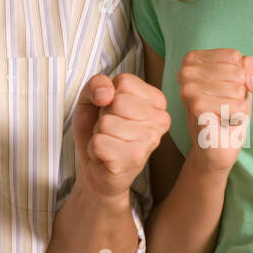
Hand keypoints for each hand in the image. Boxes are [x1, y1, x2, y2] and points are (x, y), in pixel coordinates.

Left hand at [71, 73, 169, 203]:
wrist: (96, 170)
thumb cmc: (100, 132)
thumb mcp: (92, 98)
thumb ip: (97, 83)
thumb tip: (107, 93)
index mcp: (156, 100)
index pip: (125, 82)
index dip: (108, 96)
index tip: (114, 111)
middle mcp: (160, 120)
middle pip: (117, 101)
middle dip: (103, 115)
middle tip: (110, 130)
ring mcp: (150, 140)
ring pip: (106, 122)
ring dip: (99, 134)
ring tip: (109, 142)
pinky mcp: (134, 158)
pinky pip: (99, 142)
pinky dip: (94, 149)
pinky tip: (106, 156)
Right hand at [176, 49, 252, 173]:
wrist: (219, 145)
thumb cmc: (229, 110)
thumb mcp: (242, 81)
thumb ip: (249, 66)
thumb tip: (250, 82)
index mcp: (192, 59)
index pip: (233, 56)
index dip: (240, 75)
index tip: (227, 89)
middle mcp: (185, 71)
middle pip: (237, 72)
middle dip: (239, 92)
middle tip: (224, 104)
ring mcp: (189, 90)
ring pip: (238, 89)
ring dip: (238, 106)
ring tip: (223, 114)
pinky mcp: (197, 108)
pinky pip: (237, 106)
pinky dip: (236, 118)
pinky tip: (222, 123)